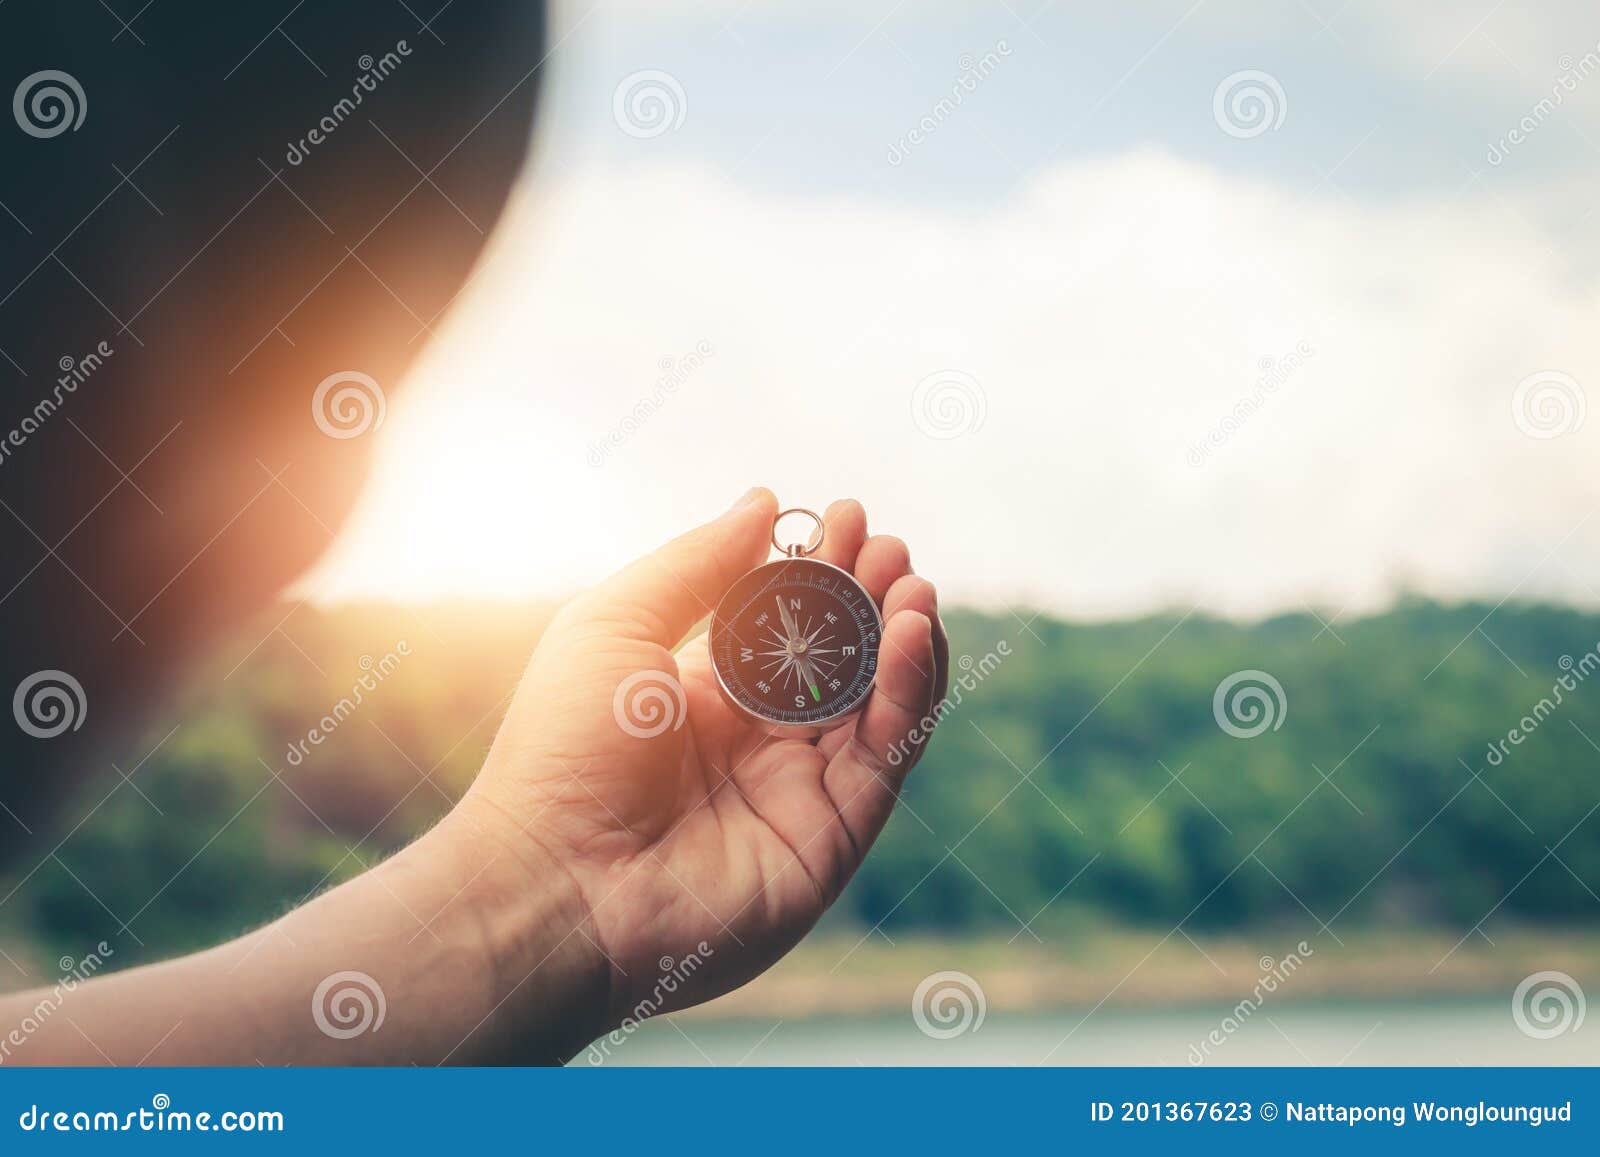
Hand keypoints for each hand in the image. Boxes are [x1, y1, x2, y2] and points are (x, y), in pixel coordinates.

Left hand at [458, 488, 947, 1040]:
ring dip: (903, 638)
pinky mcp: (831, 840)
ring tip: (912, 582)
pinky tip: (907, 634)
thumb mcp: (617, 625)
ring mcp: (797, 794)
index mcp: (706, 696)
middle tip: (890, 545)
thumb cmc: (563, 749)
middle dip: (870, 596)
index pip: (788, 621)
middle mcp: (757, 744)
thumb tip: (763, 502)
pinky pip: (886, 759)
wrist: (553, 881)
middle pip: (842, 660)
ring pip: (878, 706)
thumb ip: (699, 564)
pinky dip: (909, 694)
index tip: (845, 515)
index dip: (821, 568)